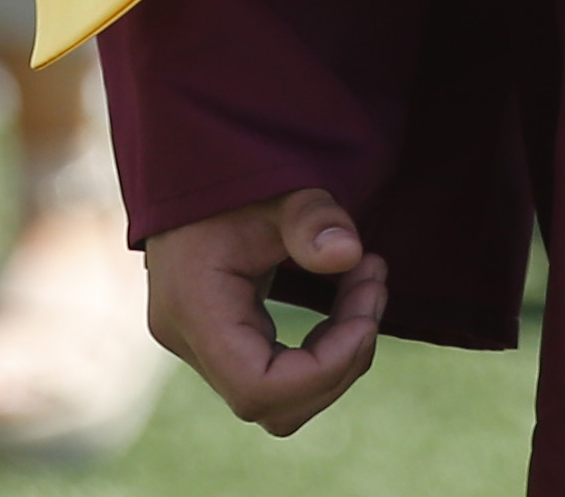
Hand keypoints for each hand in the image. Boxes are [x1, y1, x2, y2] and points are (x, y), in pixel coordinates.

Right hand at [144, 188, 385, 435]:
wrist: (192, 159)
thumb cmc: (234, 173)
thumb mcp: (277, 188)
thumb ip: (312, 218)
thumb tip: (349, 253)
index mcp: (194, 309)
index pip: (258, 388)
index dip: (323, 368)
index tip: (366, 314)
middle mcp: (189, 339)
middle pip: (274, 405)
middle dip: (341, 356)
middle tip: (375, 280)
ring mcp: (201, 345)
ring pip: (280, 398)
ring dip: (338, 351)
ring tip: (369, 279)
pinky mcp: (221, 339)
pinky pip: (277, 372)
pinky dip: (322, 345)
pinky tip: (347, 291)